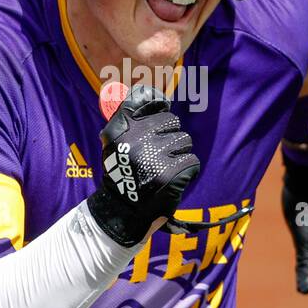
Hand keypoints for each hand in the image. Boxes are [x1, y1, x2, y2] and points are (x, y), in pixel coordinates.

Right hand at [86, 85, 200, 247]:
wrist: (122, 211)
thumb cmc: (125, 173)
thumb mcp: (115, 142)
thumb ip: (130, 118)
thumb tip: (160, 98)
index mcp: (119, 128)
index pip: (143, 96)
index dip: (158, 101)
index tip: (163, 107)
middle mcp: (134, 139)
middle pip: (172, 121)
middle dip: (170, 136)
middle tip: (157, 155)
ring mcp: (153, 156)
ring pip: (185, 141)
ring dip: (179, 154)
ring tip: (162, 169)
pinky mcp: (170, 174)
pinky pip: (192, 161)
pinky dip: (187, 171)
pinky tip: (172, 180)